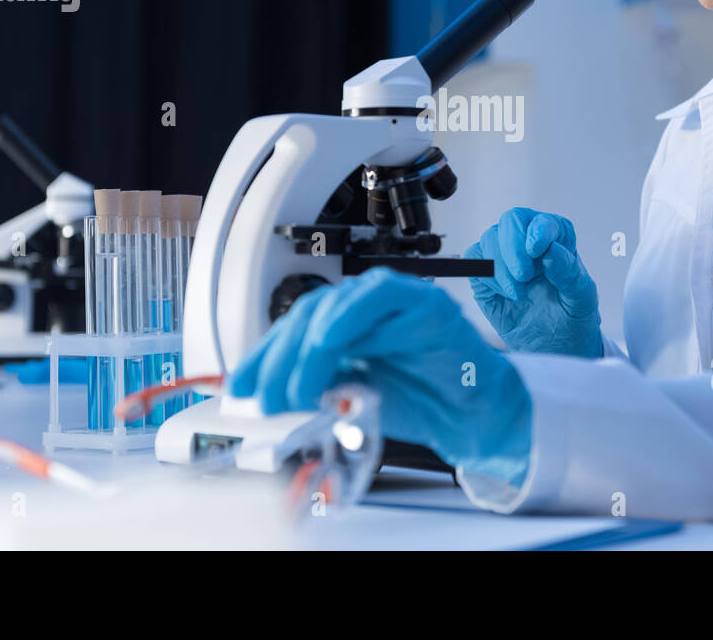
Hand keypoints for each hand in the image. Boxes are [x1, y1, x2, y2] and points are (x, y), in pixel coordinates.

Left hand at [228, 267, 531, 486]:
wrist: (472, 416)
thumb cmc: (418, 400)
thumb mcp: (348, 397)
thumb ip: (313, 386)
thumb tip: (266, 392)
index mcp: (345, 323)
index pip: (293, 328)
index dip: (263, 355)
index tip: (240, 385)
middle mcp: (366, 306)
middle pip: (308, 315)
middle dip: (279, 358)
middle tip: (267, 397)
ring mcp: (396, 300)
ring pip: (336, 305)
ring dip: (308, 348)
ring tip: (298, 390)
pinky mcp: (425, 303)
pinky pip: (382, 296)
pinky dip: (349, 315)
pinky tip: (327, 342)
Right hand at [465, 207, 602, 357]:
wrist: (554, 345)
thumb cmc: (572, 317)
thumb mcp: (582, 299)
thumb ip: (570, 273)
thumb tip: (551, 250)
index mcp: (557, 239)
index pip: (544, 221)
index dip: (538, 230)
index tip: (537, 249)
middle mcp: (529, 240)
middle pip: (511, 220)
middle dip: (513, 246)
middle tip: (524, 276)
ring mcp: (505, 256)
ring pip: (490, 239)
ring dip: (501, 267)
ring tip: (519, 294)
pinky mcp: (485, 274)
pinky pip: (474, 261)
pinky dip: (487, 276)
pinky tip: (505, 294)